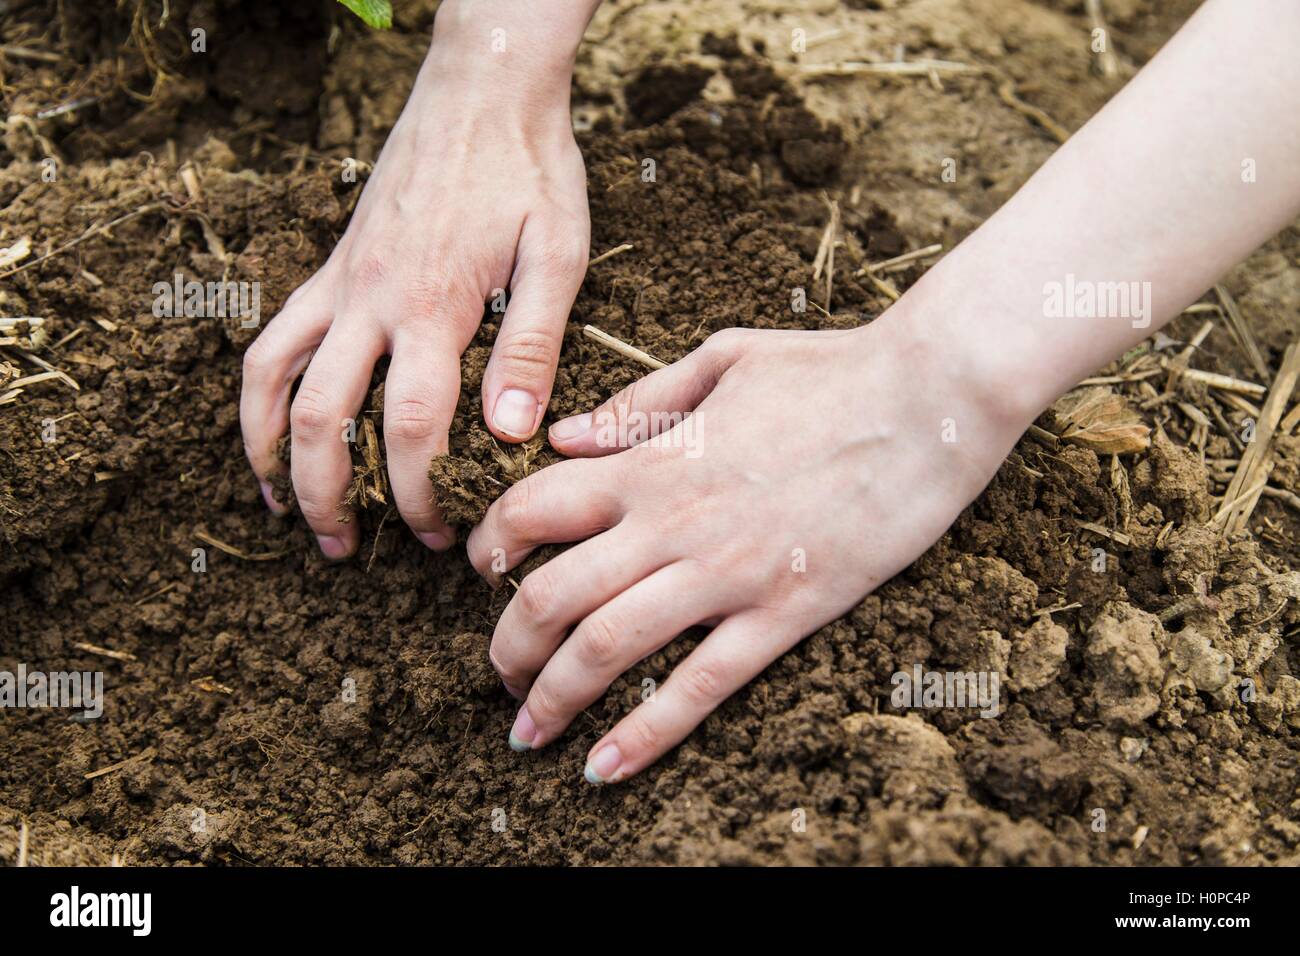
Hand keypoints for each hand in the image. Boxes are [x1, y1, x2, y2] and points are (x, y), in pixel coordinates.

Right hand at [240, 16, 589, 556]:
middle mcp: (370, 300)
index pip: (413, 428)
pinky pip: (273, 337)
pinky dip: (260, 391)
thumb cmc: (529, 170)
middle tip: (348, 551)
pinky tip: (270, 426)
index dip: (419, 493)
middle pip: (323, 420)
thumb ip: (532, 346)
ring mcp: (340, 282)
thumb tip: (511, 432)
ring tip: (285, 509)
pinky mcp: (331, 267)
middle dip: (331, 498)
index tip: (436, 533)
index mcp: (433, 307)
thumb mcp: (557, 255)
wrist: (482, 89)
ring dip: (270, 453)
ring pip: (274, 380)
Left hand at [467, 311, 1031, 782]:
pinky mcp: (786, 612)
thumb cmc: (830, 367)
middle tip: (496, 671)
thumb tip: (565, 436)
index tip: (483, 570)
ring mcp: (729, 572)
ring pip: (609, 648)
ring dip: (553, 697)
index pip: (535, 507)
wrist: (932, 395)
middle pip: (553, 594)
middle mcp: (673, 521)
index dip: (491, 544)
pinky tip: (605, 770)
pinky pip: (701, 686)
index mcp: (654, 458)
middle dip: (506, 644)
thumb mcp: (723, 357)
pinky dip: (645, 734)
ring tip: (526, 729)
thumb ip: (638, 401)